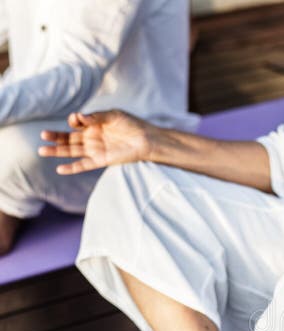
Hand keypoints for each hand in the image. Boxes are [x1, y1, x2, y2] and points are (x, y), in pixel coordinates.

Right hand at [38, 110, 153, 174]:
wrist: (147, 139)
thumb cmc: (132, 125)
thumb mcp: (113, 115)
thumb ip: (96, 116)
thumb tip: (79, 117)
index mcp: (93, 125)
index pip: (76, 123)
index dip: (73, 120)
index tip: (77, 119)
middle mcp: (92, 137)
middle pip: (68, 138)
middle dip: (55, 136)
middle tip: (43, 135)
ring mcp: (95, 149)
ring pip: (72, 151)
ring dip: (57, 151)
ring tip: (42, 150)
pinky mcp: (101, 160)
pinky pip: (83, 165)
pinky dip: (72, 167)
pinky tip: (60, 169)